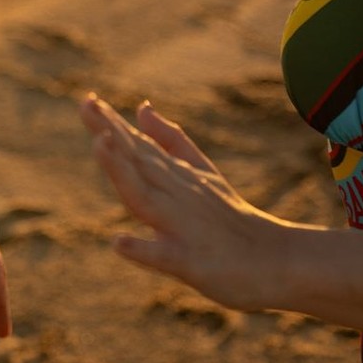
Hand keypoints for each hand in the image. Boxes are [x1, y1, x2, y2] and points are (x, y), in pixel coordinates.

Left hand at [80, 93, 286, 310]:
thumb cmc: (232, 220)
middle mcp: (179, 194)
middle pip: (139, 161)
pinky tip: (120, 242)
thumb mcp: (202, 173)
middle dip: (109, 134)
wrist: (277, 260)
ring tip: (99, 146)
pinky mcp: (192, 262)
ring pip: (147, 198)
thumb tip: (142, 107)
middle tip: (85, 104)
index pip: (141, 146)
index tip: (88, 100)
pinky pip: (165, 256)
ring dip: (122, 172)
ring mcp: (184, 227)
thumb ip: (171, 141)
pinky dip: (142, 248)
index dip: (112, 123)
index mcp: (180, 177)